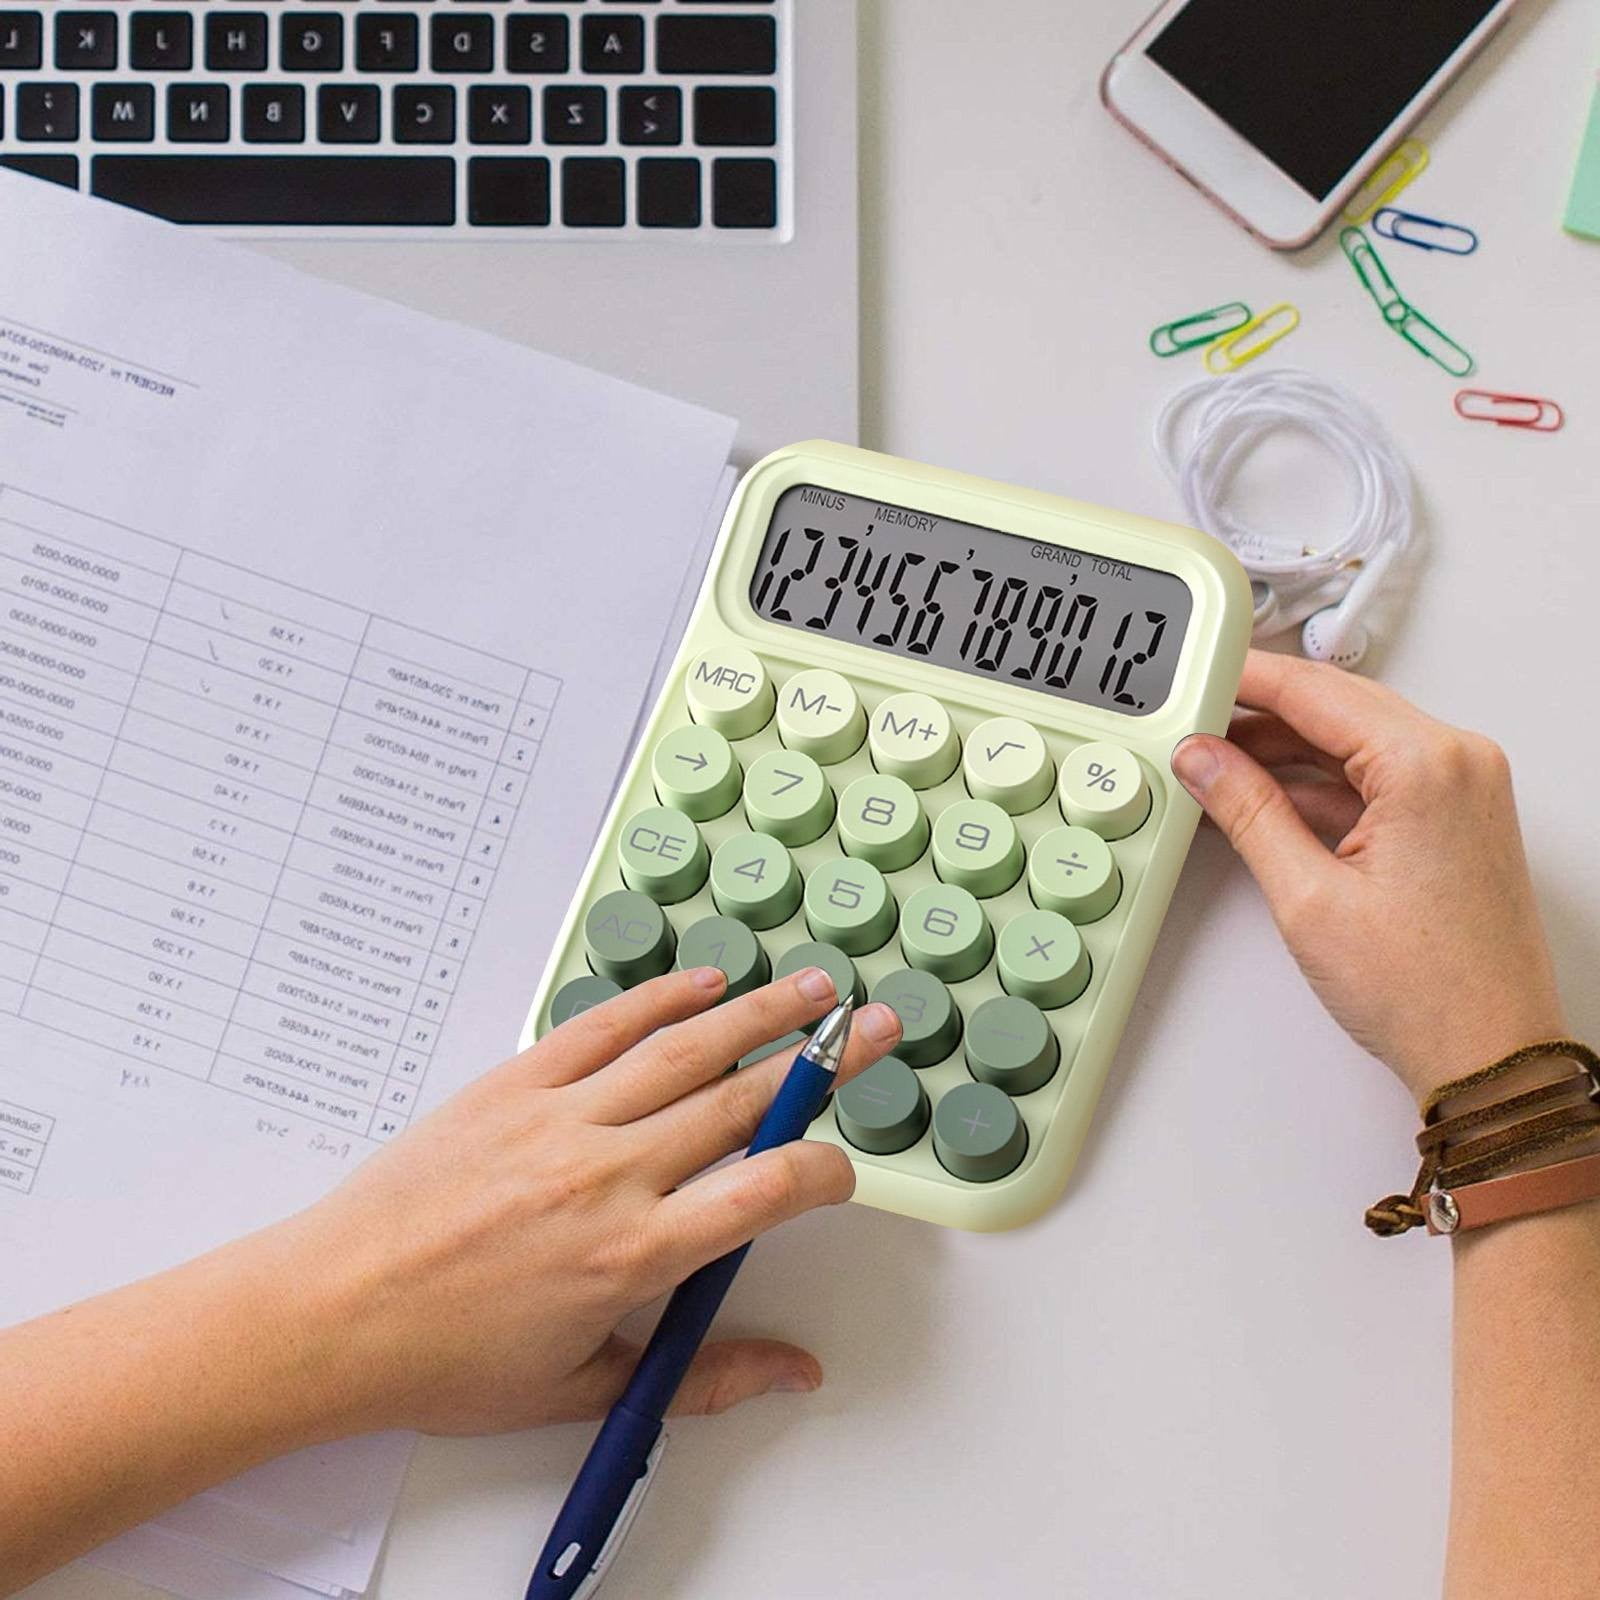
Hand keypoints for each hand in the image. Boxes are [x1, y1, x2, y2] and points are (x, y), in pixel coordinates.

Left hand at [271, 966, 899, 1435]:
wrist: (330, 1314)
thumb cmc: (445, 1360)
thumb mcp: (584, 1390)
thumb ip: (702, 1376)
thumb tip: (790, 1370)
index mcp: (632, 1254)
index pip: (766, 1191)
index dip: (824, 1170)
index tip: (841, 1169)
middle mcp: (608, 1174)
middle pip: (744, 1099)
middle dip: (825, 1062)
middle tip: (874, 1030)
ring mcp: (560, 1118)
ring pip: (686, 1048)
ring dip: (761, 1011)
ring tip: (813, 988)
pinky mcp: (514, 1084)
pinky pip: (604, 1027)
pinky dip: (661, 998)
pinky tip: (705, 984)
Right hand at [1171, 650, 1565, 1103]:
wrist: (1488, 1057)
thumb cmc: (1427, 993)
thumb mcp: (1307, 897)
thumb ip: (1246, 811)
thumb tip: (1204, 760)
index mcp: (1429, 765)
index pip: (1315, 691)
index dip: (1244, 679)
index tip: (1195, 675)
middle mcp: (1457, 763)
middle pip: (1335, 707)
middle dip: (1257, 714)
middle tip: (1192, 723)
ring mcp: (1460, 790)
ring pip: (1351, 741)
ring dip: (1283, 751)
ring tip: (1214, 768)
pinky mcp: (1451, 819)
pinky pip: (1372, 777)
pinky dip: (1316, 784)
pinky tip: (1261, 800)